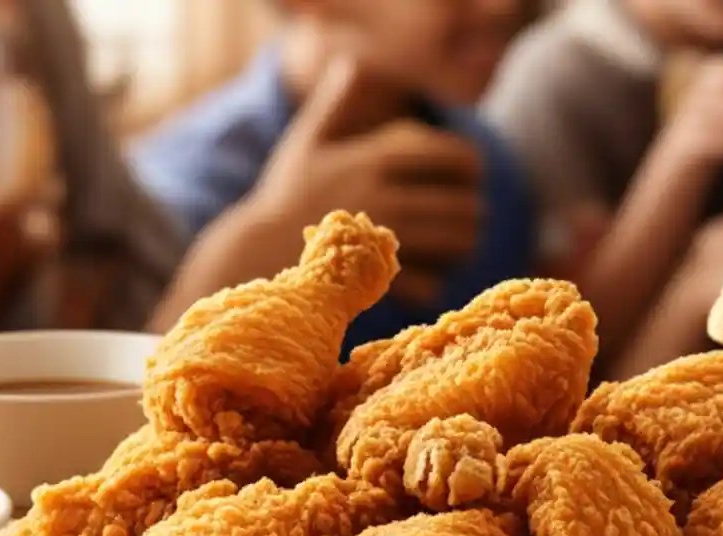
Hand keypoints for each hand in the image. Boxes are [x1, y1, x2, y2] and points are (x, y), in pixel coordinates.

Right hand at [246, 57, 482, 304]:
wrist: (251, 252)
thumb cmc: (285, 197)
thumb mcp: (307, 144)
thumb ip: (336, 104)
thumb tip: (350, 62)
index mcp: (376, 159)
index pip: (455, 157)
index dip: (471, 169)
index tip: (465, 180)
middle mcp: (385, 196)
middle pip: (466, 207)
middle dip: (471, 216)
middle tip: (463, 222)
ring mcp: (381, 241)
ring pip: (457, 246)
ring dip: (460, 250)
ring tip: (449, 249)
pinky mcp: (375, 280)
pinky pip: (431, 286)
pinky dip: (432, 285)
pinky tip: (420, 279)